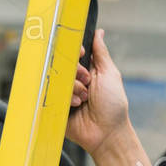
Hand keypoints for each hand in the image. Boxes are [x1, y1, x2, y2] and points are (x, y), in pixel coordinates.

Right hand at [66, 29, 130, 155]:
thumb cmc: (113, 105)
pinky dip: (65, 98)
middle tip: (87, 81)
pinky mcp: (55, 105)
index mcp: (86, 70)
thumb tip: (98, 33)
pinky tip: (76, 105)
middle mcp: (73, 79)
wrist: (108, 133)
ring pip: (56, 78)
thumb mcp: (110, 74)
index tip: (81, 54)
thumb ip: (101, 52)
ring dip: (73, 87)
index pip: (72, 52)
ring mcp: (63, 92)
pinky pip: (51, 94)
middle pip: (62, 63)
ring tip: (84, 98)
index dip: (74, 51)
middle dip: (75, 71)